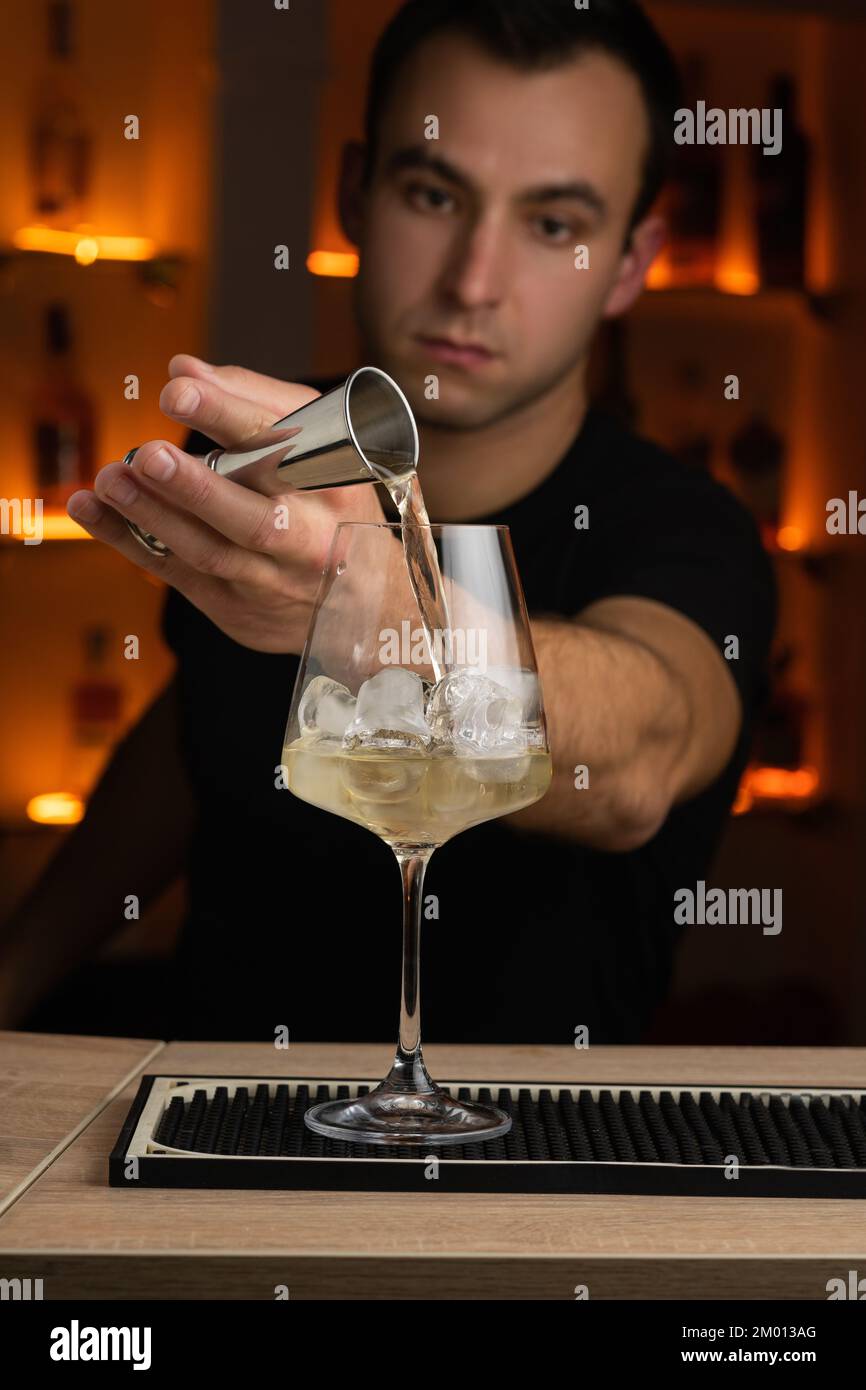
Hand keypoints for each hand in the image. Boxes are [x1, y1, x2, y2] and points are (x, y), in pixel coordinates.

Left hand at [66, 356, 388, 652]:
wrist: (365, 604)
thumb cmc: (332, 506)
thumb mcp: (320, 446)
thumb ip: (253, 402)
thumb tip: (183, 368)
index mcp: (332, 484)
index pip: (279, 446)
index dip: (228, 417)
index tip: (181, 389)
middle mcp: (306, 537)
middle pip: (252, 517)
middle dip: (197, 488)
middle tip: (147, 455)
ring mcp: (270, 579)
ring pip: (210, 551)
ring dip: (155, 516)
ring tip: (111, 479)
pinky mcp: (235, 606)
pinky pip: (177, 573)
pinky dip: (130, 542)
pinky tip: (92, 511)